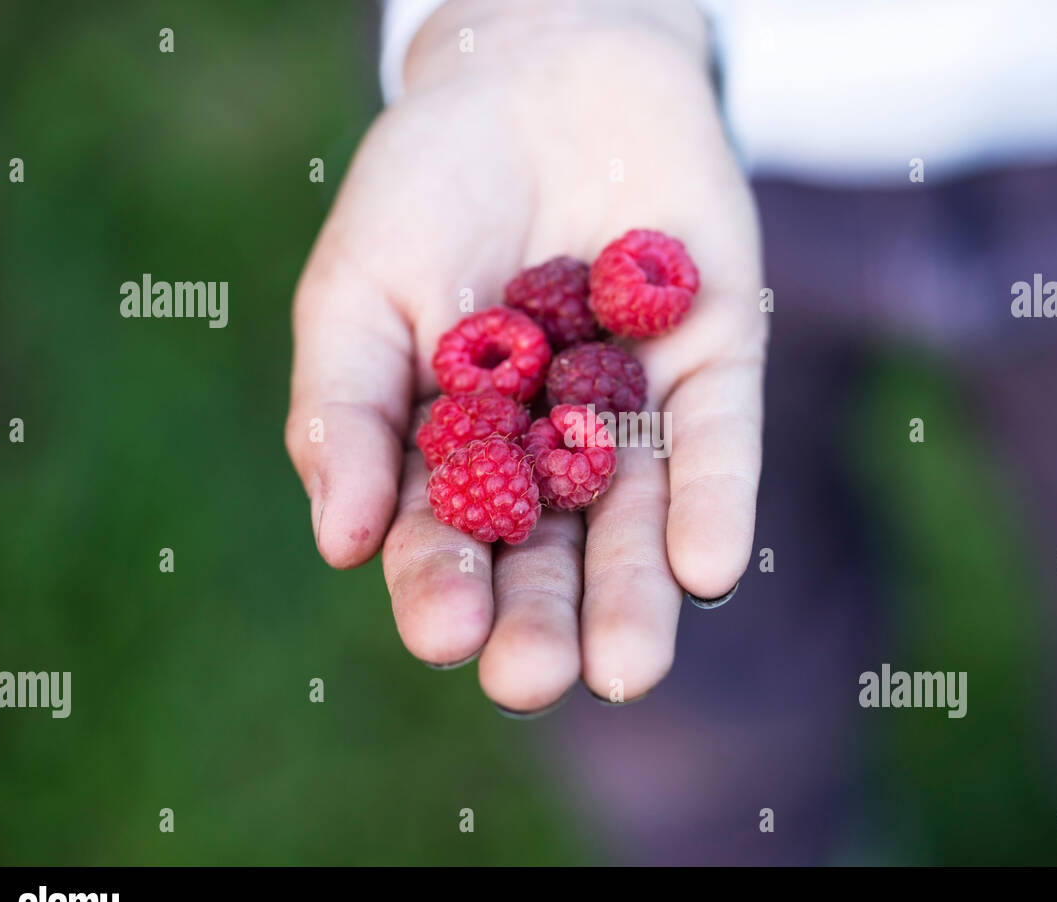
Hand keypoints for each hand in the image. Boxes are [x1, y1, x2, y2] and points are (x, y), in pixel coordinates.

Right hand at [285, 0, 764, 711]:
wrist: (539, 67)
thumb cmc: (427, 183)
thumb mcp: (358, 288)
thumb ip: (347, 410)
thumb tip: (338, 543)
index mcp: (457, 445)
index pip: (448, 536)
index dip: (444, 585)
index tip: (444, 633)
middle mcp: (551, 446)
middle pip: (551, 551)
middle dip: (544, 616)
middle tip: (536, 678)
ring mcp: (636, 407)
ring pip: (638, 518)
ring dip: (633, 592)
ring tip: (625, 667)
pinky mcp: (716, 362)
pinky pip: (718, 442)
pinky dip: (712, 501)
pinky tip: (705, 569)